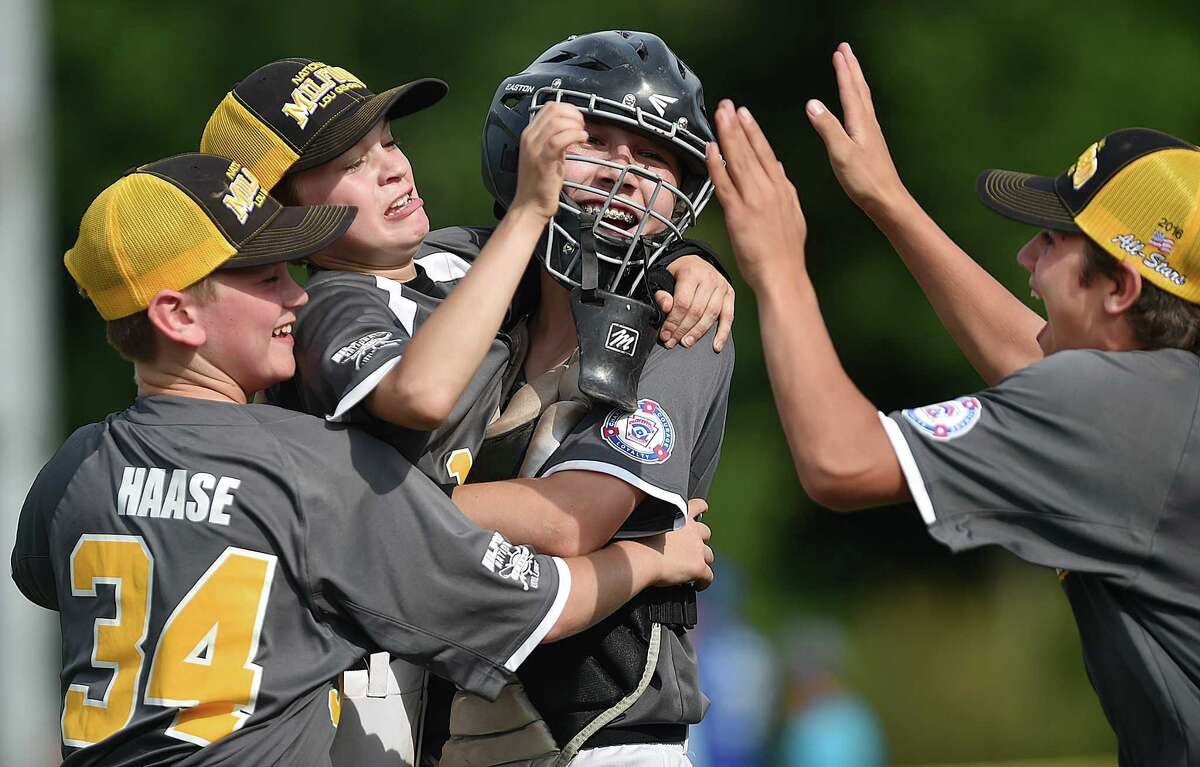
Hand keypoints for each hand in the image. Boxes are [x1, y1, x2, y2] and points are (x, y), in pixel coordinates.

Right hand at [512, 102, 587, 220]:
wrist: (530, 205)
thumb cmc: (539, 184)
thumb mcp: (545, 155)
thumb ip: (554, 139)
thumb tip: (570, 128)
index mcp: (529, 135)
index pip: (549, 107)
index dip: (568, 109)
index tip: (577, 121)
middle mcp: (529, 138)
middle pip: (554, 110)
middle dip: (573, 114)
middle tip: (581, 127)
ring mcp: (535, 148)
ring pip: (557, 122)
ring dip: (575, 125)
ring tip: (582, 135)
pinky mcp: (543, 160)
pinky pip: (560, 139)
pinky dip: (575, 135)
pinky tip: (581, 140)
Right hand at [641, 499, 713, 589]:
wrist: (641, 556)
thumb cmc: (636, 540)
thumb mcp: (648, 522)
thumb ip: (658, 523)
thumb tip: (655, 533)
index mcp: (680, 515)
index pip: (697, 505)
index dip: (701, 508)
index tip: (703, 510)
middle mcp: (693, 530)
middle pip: (706, 533)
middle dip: (700, 540)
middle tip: (692, 549)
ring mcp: (698, 549)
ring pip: (709, 555)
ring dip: (703, 561)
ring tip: (694, 570)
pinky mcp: (699, 567)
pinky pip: (708, 576)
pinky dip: (704, 581)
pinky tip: (697, 586)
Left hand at [655, 255, 734, 351]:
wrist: (695, 260)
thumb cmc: (679, 271)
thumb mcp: (664, 276)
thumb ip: (662, 293)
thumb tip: (666, 307)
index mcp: (691, 273)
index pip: (683, 303)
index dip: (673, 322)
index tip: (665, 334)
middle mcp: (709, 279)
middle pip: (696, 312)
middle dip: (682, 330)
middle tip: (672, 341)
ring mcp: (721, 287)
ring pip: (711, 316)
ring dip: (698, 333)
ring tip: (686, 342)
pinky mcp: (729, 294)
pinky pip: (728, 317)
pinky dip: (723, 333)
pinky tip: (716, 345)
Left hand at [707, 100, 807, 289]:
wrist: (783, 274)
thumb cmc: (786, 252)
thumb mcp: (793, 213)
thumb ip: (783, 188)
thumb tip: (777, 168)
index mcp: (783, 188)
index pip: (765, 153)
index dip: (753, 131)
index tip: (744, 114)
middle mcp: (769, 189)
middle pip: (750, 150)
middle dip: (737, 125)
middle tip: (727, 105)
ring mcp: (754, 199)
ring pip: (738, 160)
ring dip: (727, 136)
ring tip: (719, 116)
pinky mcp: (739, 213)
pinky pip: (725, 184)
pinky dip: (718, 165)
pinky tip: (711, 149)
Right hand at [806, 42, 908, 218]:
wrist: (886, 199)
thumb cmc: (864, 180)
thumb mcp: (841, 153)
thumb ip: (827, 127)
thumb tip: (812, 103)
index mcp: (860, 122)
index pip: (849, 90)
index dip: (843, 70)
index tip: (839, 52)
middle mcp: (868, 123)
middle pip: (859, 88)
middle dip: (851, 68)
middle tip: (845, 50)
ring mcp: (871, 132)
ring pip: (863, 98)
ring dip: (856, 81)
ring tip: (851, 69)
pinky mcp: (870, 142)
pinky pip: (863, 111)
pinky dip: (858, 99)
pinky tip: (856, 105)